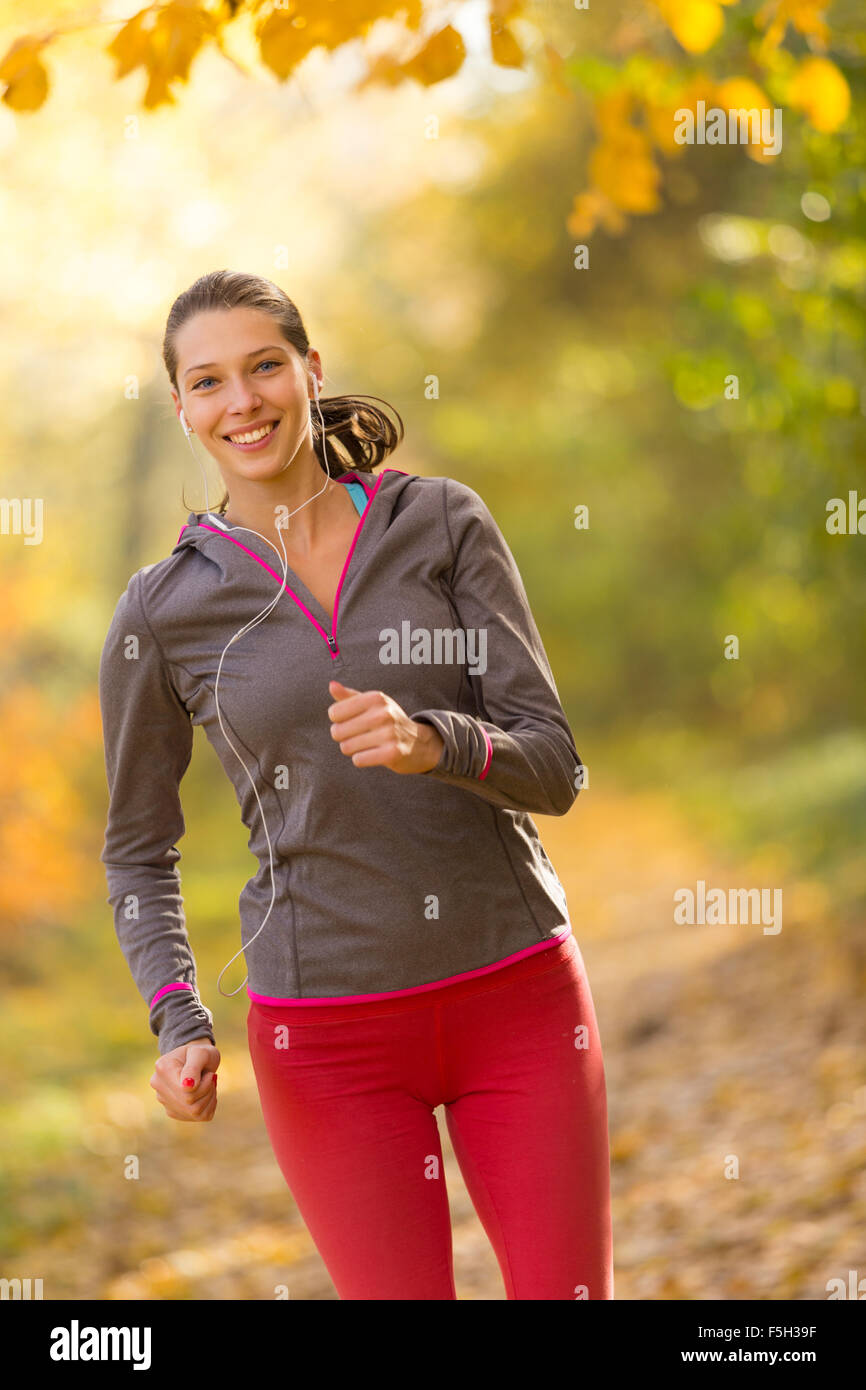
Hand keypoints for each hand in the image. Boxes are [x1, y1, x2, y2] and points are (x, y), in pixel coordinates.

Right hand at [149, 1037, 219, 1121]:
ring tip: (207, 1084)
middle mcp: (158, 1085)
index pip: (187, 1092)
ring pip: (195, 1113)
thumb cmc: (200, 1053)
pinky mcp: (173, 1111)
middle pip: (190, 1104)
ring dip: (209, 1098)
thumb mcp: (201, 1053)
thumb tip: (186, 1088)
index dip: (205, 1085)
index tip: (208, 1073)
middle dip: (208, 1091)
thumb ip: (193, 1068)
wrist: (197, 1059)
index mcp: (163, 1068)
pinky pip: (198, 1117)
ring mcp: (164, 1100)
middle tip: (210, 1078)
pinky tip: (206, 1094)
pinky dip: (208, 1106)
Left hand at [327, 680, 444, 774]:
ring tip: (368, 744)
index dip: (338, 721)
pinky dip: (362, 759)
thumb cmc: (388, 721)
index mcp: (375, 698)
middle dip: (344, 737)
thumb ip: (349, 697)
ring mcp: (389, 733)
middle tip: (360, 735)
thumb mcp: (372, 705)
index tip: (352, 721)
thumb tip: (332, 685)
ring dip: (353, 749)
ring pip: (346, 747)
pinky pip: (358, 760)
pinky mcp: (392, 753)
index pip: (334, 712)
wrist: (419, 743)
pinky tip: (374, 754)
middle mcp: (383, 713)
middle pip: (337, 731)